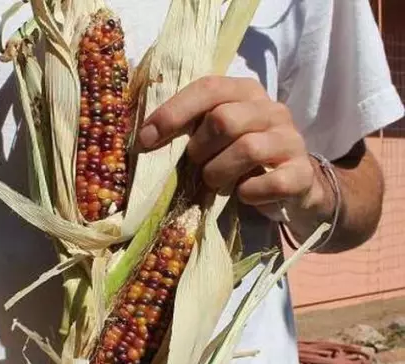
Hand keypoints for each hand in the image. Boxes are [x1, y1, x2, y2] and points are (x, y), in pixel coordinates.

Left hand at [136, 75, 334, 222]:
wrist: (291, 188)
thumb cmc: (239, 161)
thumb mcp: (213, 139)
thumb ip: (188, 129)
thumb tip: (143, 138)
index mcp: (245, 93)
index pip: (208, 88)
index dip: (173, 113)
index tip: (146, 139)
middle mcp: (271, 110)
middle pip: (224, 119)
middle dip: (199, 149)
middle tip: (196, 165)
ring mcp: (291, 139)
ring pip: (247, 148)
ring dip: (219, 173)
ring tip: (216, 182)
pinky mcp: (301, 173)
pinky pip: (271, 183)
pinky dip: (249, 193)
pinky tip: (243, 195)